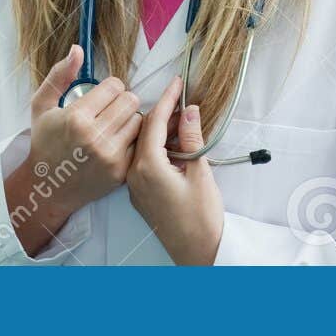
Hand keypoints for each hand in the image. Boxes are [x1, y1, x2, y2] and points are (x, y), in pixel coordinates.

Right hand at [4, 45, 141, 254]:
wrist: (47, 187)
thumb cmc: (44, 142)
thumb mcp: (42, 105)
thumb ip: (60, 75)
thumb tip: (78, 49)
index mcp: (76, 117)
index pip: (115, 85)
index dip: (108, 88)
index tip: (99, 98)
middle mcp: (95, 137)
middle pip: (131, 100)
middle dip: (120, 101)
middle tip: (108, 111)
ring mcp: (110, 156)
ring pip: (139, 120)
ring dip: (128, 120)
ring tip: (112, 126)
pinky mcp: (120, 171)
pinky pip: (140, 143)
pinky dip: (131, 140)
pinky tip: (116, 142)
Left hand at [127, 76, 223, 265]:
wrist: (196, 253)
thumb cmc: (201, 218)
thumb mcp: (201, 173)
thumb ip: (192, 139)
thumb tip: (188, 111)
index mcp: (147, 167)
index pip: (154, 122)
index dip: (167, 99)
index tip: (176, 83)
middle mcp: (134, 174)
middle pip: (144, 131)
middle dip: (163, 113)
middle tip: (182, 99)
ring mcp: (135, 185)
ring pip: (143, 145)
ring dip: (161, 130)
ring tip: (183, 119)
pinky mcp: (140, 193)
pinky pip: (144, 160)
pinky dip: (158, 146)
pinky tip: (176, 142)